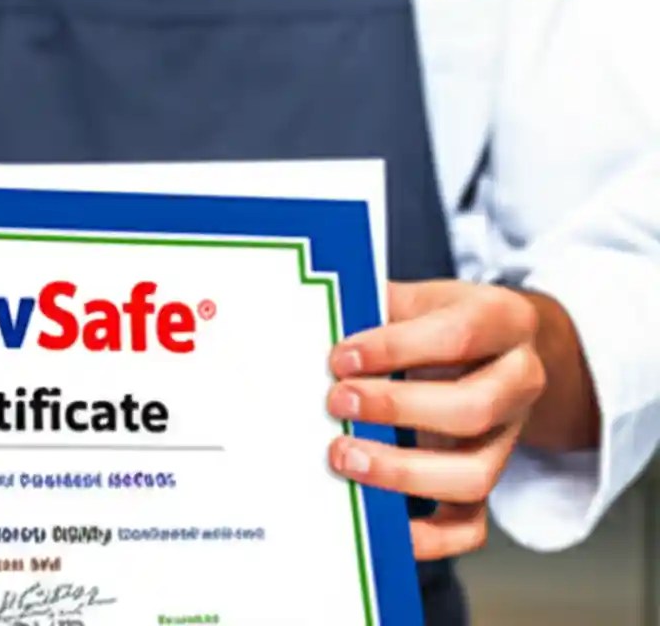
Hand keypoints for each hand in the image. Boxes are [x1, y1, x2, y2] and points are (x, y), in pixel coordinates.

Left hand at [324, 280, 567, 561]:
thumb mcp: (424, 296)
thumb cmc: (448, 320)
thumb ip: (381, 304)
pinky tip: (380, 523)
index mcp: (504, 321)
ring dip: (401, 473)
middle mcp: (518, 383)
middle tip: (337, 402)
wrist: (504, 347)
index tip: (341, 357)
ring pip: (473, 475)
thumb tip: (315, 316)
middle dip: (397, 409)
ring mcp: (507, 440)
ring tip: (343, 456)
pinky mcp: (488, 480)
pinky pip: (469, 527)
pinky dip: (426, 538)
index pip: (459, 335)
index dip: (396, 348)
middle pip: (474, 410)